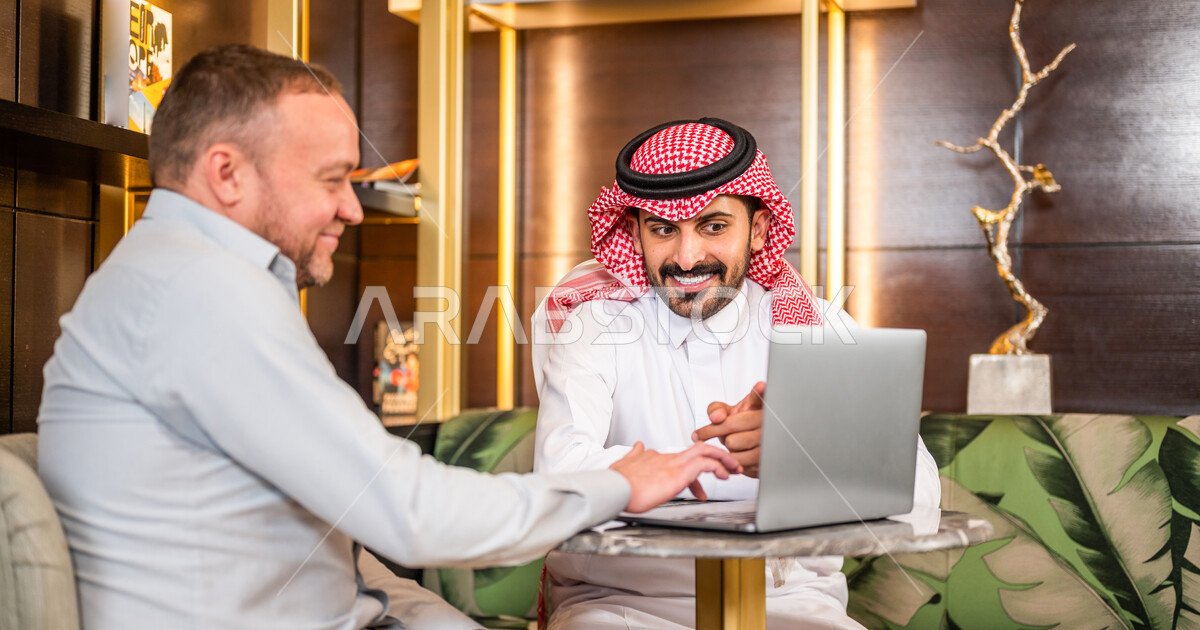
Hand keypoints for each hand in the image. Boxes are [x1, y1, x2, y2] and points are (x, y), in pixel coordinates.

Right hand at [609, 442, 741, 512]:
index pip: (681, 458)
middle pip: (698, 447)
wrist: (613, 489)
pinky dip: (717, 466)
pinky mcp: (678, 472)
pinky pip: (705, 463)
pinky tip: (722, 476)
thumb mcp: (625, 466)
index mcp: (655, 458)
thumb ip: (634, 456)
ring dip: (723, 460)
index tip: (700, 487)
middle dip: (717, 455)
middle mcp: (666, 457)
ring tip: (733, 471)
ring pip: (705, 451)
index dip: (694, 470)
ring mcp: (673, 463)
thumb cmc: (618, 485)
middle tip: (730, 466)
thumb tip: (638, 447)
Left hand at [693, 381, 765, 477]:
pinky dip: (733, 459)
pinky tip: (740, 452)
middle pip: (731, 426)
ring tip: (735, 441)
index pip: (759, 397)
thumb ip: (716, 409)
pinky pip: (739, 460)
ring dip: (728, 446)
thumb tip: (716, 417)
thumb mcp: (727, 412)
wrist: (753, 445)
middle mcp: (766, 421)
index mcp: (759, 406)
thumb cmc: (741, 425)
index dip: (759, 391)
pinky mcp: (766, 458)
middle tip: (725, 432)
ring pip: (733, 444)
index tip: (760, 386)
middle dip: (720, 431)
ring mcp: (769, 440)